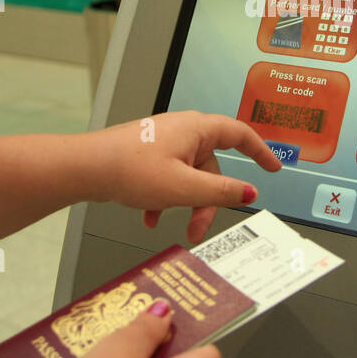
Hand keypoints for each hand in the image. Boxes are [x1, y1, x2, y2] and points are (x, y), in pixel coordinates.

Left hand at [96, 111, 282, 242]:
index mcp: (197, 129)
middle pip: (212, 167)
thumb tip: (249, 192)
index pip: (240, 135)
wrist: (85, 168)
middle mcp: (182, 131)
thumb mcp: (184, 187)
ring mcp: (163, 143)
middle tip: (198, 227)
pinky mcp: (147, 155)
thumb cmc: (128, 168)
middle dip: (208, 200)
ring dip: (184, 203)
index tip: (271, 168)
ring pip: (188, 176)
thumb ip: (221, 191)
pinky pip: (168, 178)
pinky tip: (150, 217)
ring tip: (170, 224)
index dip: (259, 151)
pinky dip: (164, 199)